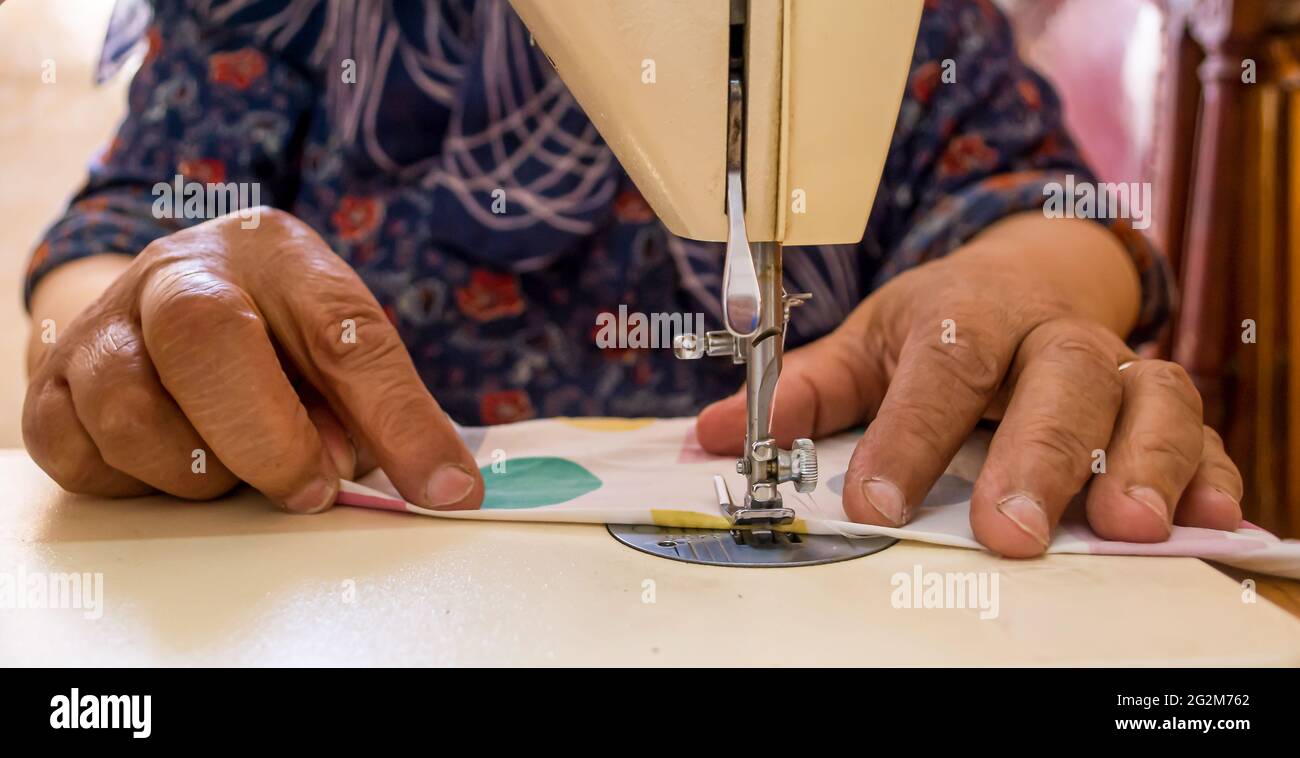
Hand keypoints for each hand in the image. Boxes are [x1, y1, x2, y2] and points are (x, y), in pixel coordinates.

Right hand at [24, 208, 481, 512]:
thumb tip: (445, 491)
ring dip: (205, 471)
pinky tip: (178, 458)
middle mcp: (173, 274)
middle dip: (272, 441)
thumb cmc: (272, 329)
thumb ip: (389, 411)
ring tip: (237, 460)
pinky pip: (84, 460)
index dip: (395, 419)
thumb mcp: (345, 347)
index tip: (440, 488)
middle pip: (205, 339)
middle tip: (314, 484)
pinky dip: (142, 483)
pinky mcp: (49, 391)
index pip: (342, 330)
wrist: (166, 308)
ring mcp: (100, 330)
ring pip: (134, 415)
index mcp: (273, 254)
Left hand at [696, 236, 1241, 556]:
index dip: (908, 434)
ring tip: (1126, 528)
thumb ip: (800, 392)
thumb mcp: (867, 343)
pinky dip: (1210, 470)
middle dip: (1037, 453)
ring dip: (1144, 461)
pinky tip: (1209, 517)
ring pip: (1150, 396)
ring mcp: (1116, 365)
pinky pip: (1203, 428)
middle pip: (1059, 377)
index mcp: (967, 313)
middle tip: (1008, 530)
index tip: (874, 501)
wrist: (1026, 278)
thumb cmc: (941, 324)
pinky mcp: (1162, 400)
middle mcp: (1050, 333)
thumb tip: (708, 434)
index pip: (940, 366)